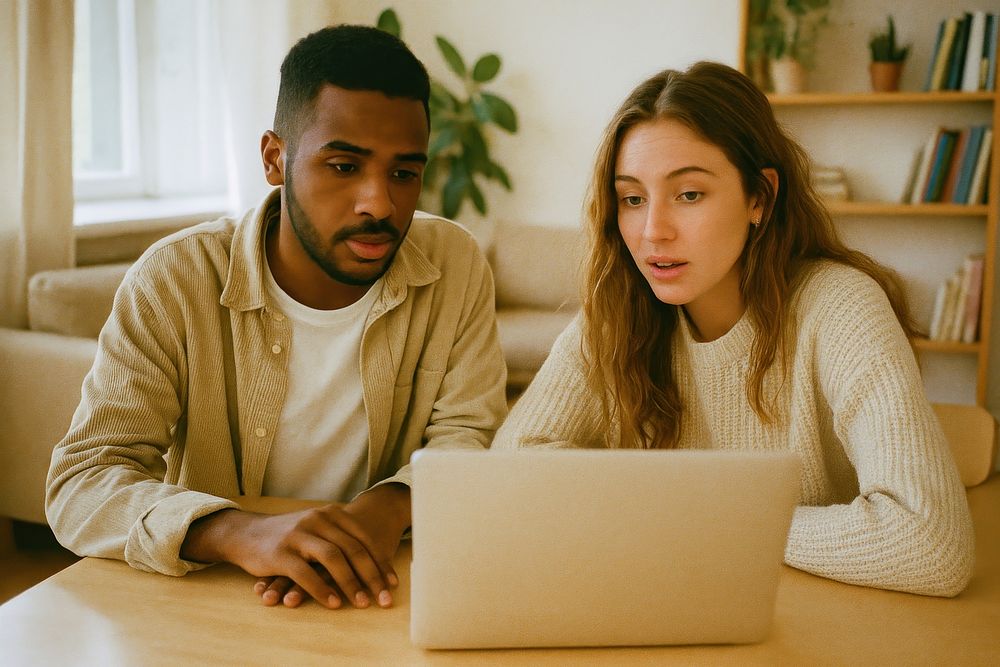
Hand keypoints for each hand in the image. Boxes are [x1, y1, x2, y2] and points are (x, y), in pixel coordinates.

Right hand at [182, 483, 409, 609]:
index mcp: (332, 513)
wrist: (248, 533)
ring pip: (332, 559)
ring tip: (362, 603)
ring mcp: (299, 534)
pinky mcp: (280, 553)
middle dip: (371, 576)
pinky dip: (321, 589)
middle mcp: (318, 519)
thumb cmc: (293, 535)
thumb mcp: (320, 528)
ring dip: (350, 583)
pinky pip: (305, 573)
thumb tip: (377, 562)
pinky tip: (332, 604)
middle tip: (383, 598)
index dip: (380, 562)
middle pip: (352, 549)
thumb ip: (343, 539)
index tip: (392, 583)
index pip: (363, 538)